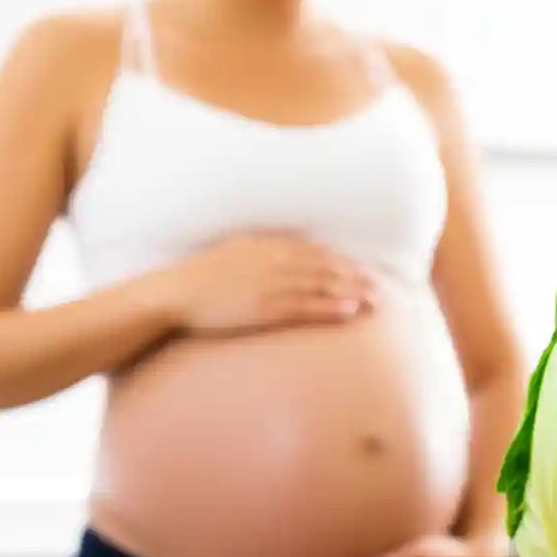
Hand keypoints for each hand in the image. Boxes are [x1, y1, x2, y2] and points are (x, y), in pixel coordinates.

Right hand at [140, 232, 375, 334]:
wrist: (175, 294)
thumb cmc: (200, 276)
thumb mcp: (232, 251)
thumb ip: (260, 250)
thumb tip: (279, 253)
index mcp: (266, 246)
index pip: (313, 252)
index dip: (341, 260)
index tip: (362, 268)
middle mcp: (274, 261)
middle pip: (325, 267)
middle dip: (356, 276)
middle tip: (381, 285)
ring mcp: (271, 284)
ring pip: (322, 286)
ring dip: (352, 291)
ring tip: (375, 299)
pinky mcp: (265, 308)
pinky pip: (305, 307)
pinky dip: (330, 307)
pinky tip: (350, 310)